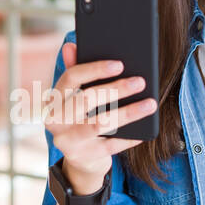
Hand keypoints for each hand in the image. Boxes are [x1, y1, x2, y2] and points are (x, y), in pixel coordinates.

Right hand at [46, 41, 154, 186]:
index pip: (71, 78)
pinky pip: (111, 145)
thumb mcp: (76, 97)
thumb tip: (71, 45)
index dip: (95, 69)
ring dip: (129, 112)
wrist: (80, 159)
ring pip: (100, 123)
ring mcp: (67, 141)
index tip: (120, 64)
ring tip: (150, 103)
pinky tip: (146, 127)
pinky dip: (130, 136)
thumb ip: (76, 72)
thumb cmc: (81, 119)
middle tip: (141, 82)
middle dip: (116, 89)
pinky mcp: (83, 157)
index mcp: (53, 99)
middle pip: (86, 100)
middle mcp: (55, 120)